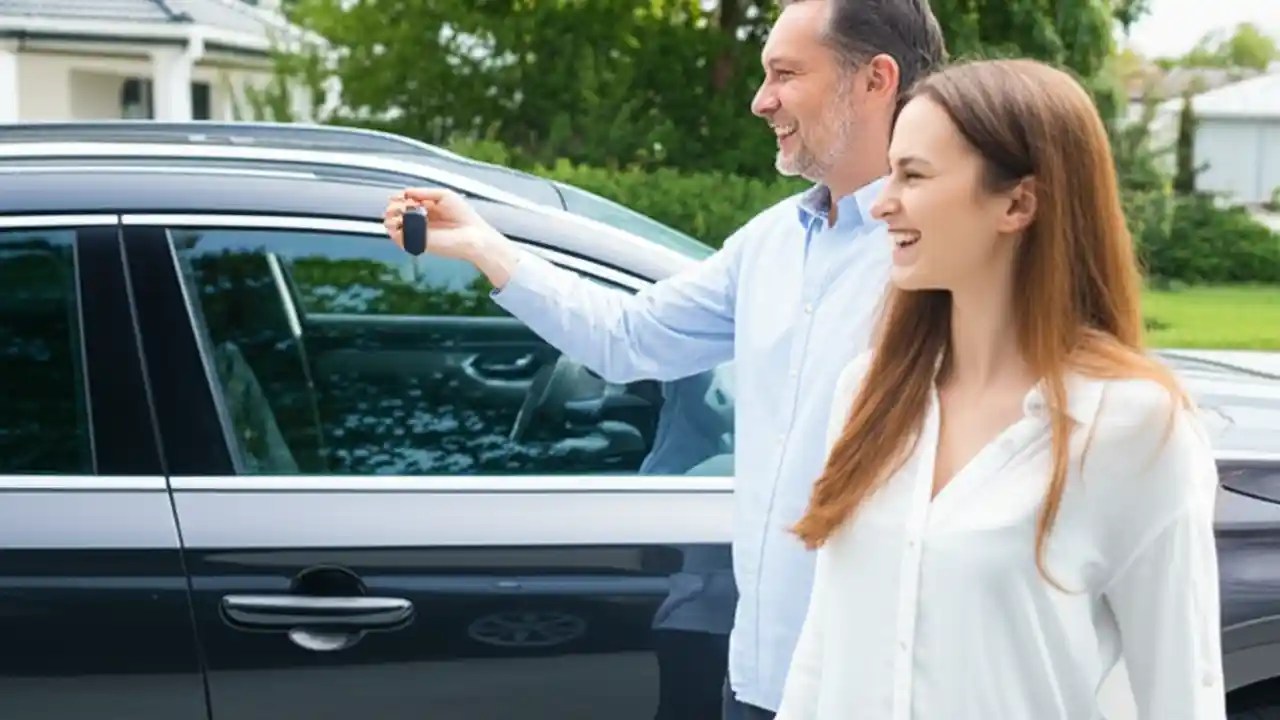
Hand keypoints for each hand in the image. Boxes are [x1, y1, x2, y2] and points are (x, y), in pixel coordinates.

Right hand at [383, 187, 520, 287]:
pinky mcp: (417, 244)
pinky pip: (397, 237)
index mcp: (426, 208)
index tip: (402, 196)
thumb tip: (404, 192)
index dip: (398, 197)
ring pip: (392, 224)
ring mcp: (417, 233)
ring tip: (401, 213)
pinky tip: (402, 222)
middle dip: (393, 206)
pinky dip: (394, 228)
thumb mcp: (443, 195)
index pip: (404, 201)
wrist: (471, 236)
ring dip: (391, 216)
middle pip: (395, 211)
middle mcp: (420, 221)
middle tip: (402, 205)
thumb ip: (422, 192)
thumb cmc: (462, 215)